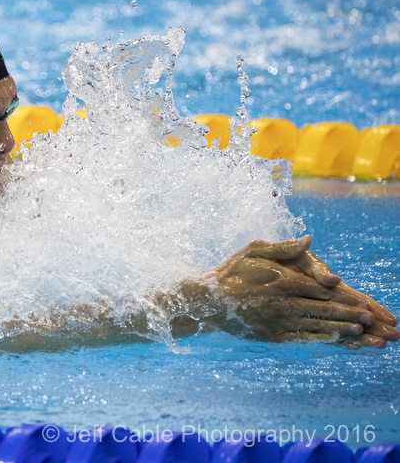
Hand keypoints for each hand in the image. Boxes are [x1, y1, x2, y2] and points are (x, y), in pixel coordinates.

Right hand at [214, 236, 398, 348]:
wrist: (208, 300)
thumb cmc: (232, 272)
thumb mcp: (254, 250)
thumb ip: (283, 247)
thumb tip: (308, 240)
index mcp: (282, 281)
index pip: (321, 290)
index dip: (345, 297)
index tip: (366, 303)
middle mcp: (283, 303)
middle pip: (324, 309)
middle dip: (352, 316)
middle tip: (374, 321)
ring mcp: (278, 321)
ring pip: (318, 326)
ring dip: (344, 330)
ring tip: (366, 334)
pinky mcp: (273, 335)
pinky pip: (304, 337)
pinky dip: (324, 338)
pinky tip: (340, 340)